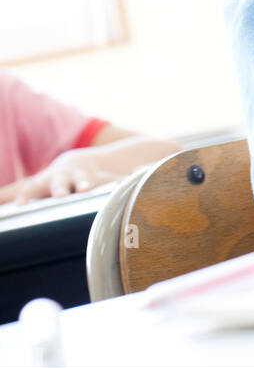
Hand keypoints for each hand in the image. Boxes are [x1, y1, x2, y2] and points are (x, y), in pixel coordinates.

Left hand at [0, 149, 118, 204]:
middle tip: (60, 195)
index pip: (32, 188)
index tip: (19, 205)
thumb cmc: (51, 181)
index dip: (26, 196)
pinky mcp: (102, 178)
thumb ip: (10, 193)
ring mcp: (84, 177)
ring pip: (86, 180)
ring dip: (87, 184)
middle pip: (60, 183)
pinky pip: (112, 180)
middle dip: (61, 188)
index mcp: (46, 181)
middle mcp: (64, 178)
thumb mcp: (32, 185)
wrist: (80, 162)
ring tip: (88, 189)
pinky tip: (127, 182)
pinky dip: (118, 182)